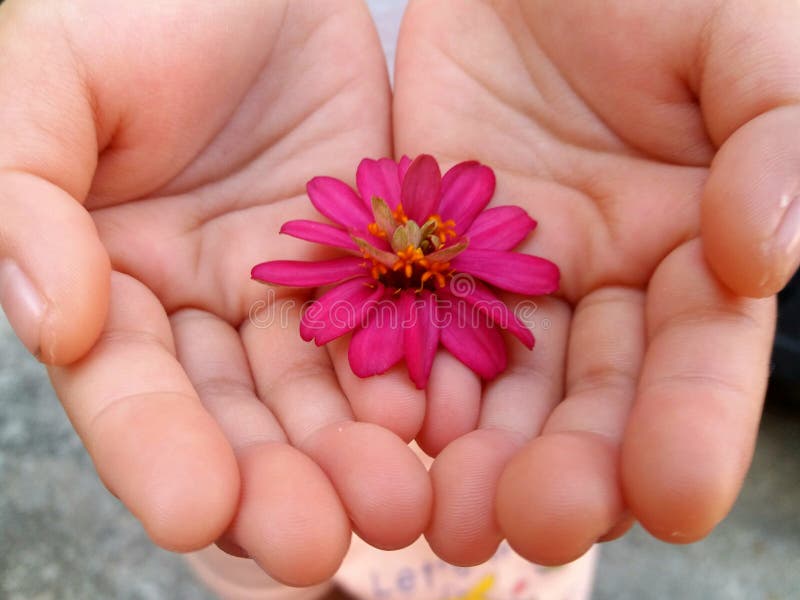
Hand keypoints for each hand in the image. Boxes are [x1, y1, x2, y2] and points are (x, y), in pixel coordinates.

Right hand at [0, 0, 430, 584]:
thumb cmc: (133, 7)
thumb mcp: (49, 82)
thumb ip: (26, 199)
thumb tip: (61, 325)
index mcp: (110, 277)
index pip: (130, 390)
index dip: (161, 453)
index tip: (200, 514)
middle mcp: (202, 304)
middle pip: (237, 417)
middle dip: (277, 485)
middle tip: (324, 545)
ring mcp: (290, 287)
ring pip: (321, 390)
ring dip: (356, 452)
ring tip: (400, 502)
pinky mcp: (369, 258)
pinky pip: (394, 327)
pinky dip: (416, 377)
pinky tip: (443, 420)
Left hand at [393, 0, 796, 565]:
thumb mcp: (746, 40)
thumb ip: (775, 139)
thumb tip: (764, 259)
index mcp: (696, 248)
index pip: (699, 360)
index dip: (690, 428)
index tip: (673, 499)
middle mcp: (604, 283)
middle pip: (590, 397)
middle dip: (568, 467)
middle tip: (531, 526)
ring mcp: (512, 273)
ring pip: (498, 383)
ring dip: (478, 452)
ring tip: (450, 514)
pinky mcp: (431, 249)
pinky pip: (414, 321)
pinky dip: (403, 376)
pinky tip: (386, 424)